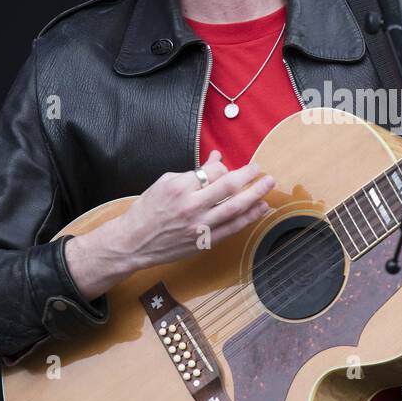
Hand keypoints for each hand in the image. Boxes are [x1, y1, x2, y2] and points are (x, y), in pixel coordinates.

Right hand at [66, 150, 274, 299]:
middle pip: (228, 188)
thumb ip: (193, 171)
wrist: (133, 242)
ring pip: (234, 209)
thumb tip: (217, 158)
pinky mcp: (204, 242)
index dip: (225, 167)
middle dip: (249, 177)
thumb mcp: (165, 183)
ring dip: (255, 196)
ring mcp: (199, 226)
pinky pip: (232, 229)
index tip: (230, 167)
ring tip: (268, 186)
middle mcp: (191, 207)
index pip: (213, 172)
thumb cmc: (147, 210)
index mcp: (179, 188)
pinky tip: (260, 209)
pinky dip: (249, 218)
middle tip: (261, 170)